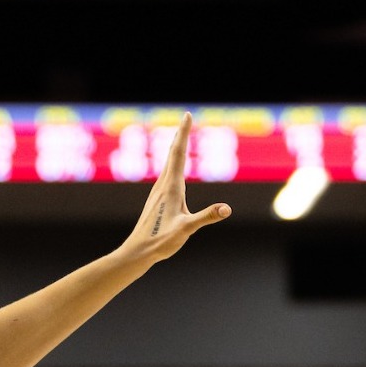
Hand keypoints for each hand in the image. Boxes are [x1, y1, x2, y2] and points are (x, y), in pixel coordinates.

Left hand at [120, 112, 230, 264]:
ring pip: (169, 164)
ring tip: (181, 137)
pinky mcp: (157, 200)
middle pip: (173, 154)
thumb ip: (207, 217)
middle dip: (181, 135)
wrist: (139, 251)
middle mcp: (163, 185)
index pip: (179, 153)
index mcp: (171, 187)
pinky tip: (173, 170)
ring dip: (176, 148)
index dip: (184, 133)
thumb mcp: (187, 229)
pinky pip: (167, 175)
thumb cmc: (161, 241)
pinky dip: (173, 164)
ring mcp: (158, 192)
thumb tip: (226, 209)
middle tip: (186, 118)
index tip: (187, 115)